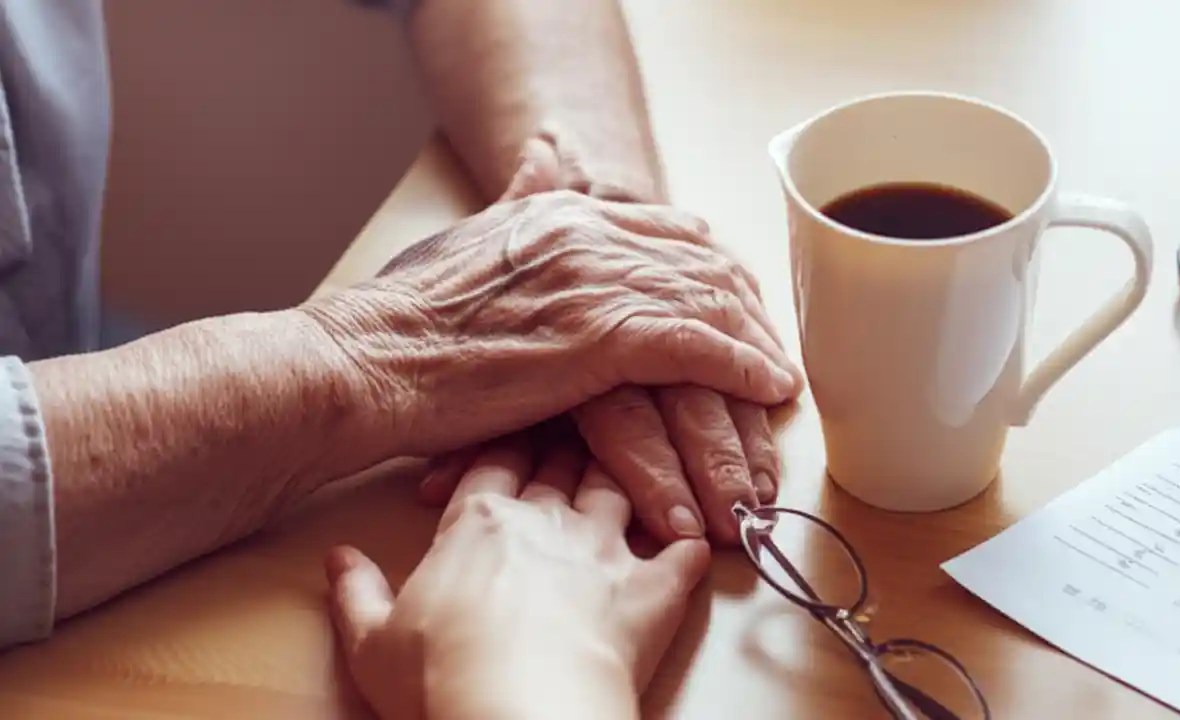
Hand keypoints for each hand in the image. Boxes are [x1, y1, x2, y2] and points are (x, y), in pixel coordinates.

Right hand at [300, 187, 802, 463]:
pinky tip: (769, 386)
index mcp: (563, 213)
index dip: (714, 269)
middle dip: (747, 306)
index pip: (670, 229)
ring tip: (779, 375)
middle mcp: (590, 235)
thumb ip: (522, 196)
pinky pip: (699, 347)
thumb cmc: (406, 318)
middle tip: (771, 345)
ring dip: (755, 343)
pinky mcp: (602, 338)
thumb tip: (549, 153)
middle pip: (704, 263)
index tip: (737, 302)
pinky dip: (742, 367)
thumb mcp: (472, 236)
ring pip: (711, 302)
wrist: (365, 361)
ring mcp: (598, 283)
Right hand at [326, 437, 710, 719]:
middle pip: (560, 463)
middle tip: (574, 433)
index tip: (515, 433)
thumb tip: (336, 558)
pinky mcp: (652, 590)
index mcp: (477, 524)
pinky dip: (693, 536)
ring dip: (627, 471)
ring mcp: (604, 550)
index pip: (494, 461)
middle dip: (566, 445)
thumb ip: (355, 592)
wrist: (517, 713)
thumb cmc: (441, 680)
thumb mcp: (371, 642)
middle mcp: (545, 521)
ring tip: (633, 461)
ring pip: (620, 484)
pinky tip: (699, 529)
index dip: (506, 445)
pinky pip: (684, 549)